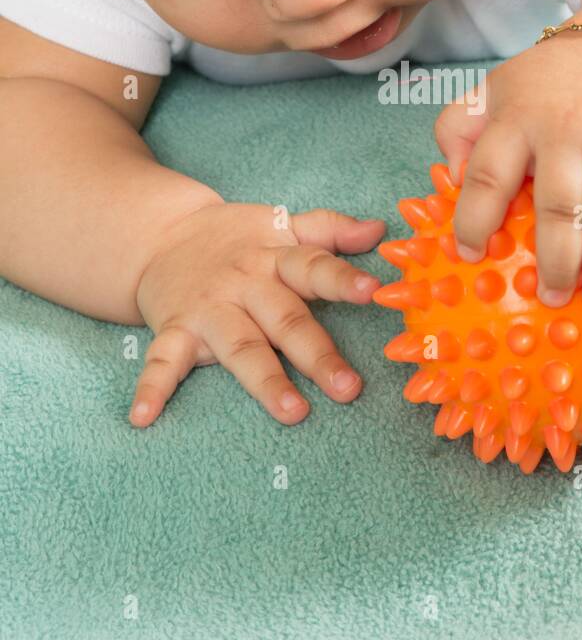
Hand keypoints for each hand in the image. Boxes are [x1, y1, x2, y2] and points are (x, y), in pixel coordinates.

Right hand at [131, 202, 384, 426]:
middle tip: (349, 388)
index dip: (342, 278)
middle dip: (317, 353)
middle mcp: (245, 284)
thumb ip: (330, 229)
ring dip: (264, 380)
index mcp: (276, 257)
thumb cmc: (239, 239)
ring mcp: (209, 309)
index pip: (314, 266)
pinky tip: (144, 415)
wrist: (162, 235)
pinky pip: (161, 360)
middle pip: (285, 319)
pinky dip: (151, 387)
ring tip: (292, 412)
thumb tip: (379, 231)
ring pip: (240, 347)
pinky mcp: (174, 329)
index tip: (372, 291)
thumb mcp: (283, 225)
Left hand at [434, 27, 581, 309]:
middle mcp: (565, 127)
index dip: (475, 219)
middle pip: (557, 206)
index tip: (472, 255)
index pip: (487, 174)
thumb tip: (451, 177)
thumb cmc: (543, 90)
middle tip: (550, 298)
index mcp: (515, 119)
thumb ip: (457, 130)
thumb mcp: (489, 95)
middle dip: (554, 261)